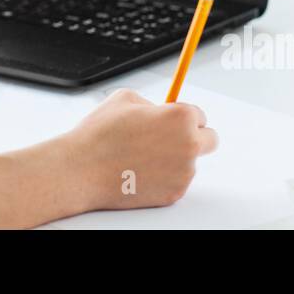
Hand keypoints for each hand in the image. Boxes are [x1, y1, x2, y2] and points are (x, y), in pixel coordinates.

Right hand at [57, 88, 217, 210]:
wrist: (82, 169)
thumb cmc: (100, 134)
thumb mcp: (126, 99)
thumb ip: (152, 104)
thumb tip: (162, 110)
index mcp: (181, 117)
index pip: (200, 115)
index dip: (183, 116)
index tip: (172, 120)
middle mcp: (188, 145)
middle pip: (211, 140)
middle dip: (194, 137)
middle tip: (171, 138)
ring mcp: (183, 173)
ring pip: (190, 162)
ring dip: (175, 158)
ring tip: (142, 155)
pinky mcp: (174, 194)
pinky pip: (176, 181)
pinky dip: (164, 177)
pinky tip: (140, 170)